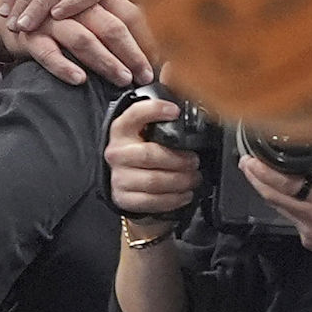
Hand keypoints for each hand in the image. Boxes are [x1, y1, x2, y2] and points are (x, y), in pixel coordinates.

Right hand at [105, 95, 205, 221]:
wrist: (125, 177)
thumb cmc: (142, 151)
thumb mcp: (146, 132)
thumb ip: (162, 124)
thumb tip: (188, 120)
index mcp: (122, 129)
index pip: (135, 114)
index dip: (155, 110)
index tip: (175, 111)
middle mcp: (117, 152)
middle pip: (150, 155)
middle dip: (179, 160)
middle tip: (194, 161)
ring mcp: (118, 177)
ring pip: (154, 181)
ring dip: (180, 181)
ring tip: (194, 178)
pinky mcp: (123, 198)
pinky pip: (152, 201)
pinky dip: (173, 199)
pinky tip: (184, 194)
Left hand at [241, 136, 311, 284]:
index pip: (283, 182)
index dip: (261, 171)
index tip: (250, 159)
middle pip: (271, 197)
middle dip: (254, 179)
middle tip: (246, 165)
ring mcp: (309, 231)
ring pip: (280, 209)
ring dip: (268, 193)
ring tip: (262, 178)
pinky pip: (294, 220)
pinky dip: (288, 207)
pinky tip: (292, 199)